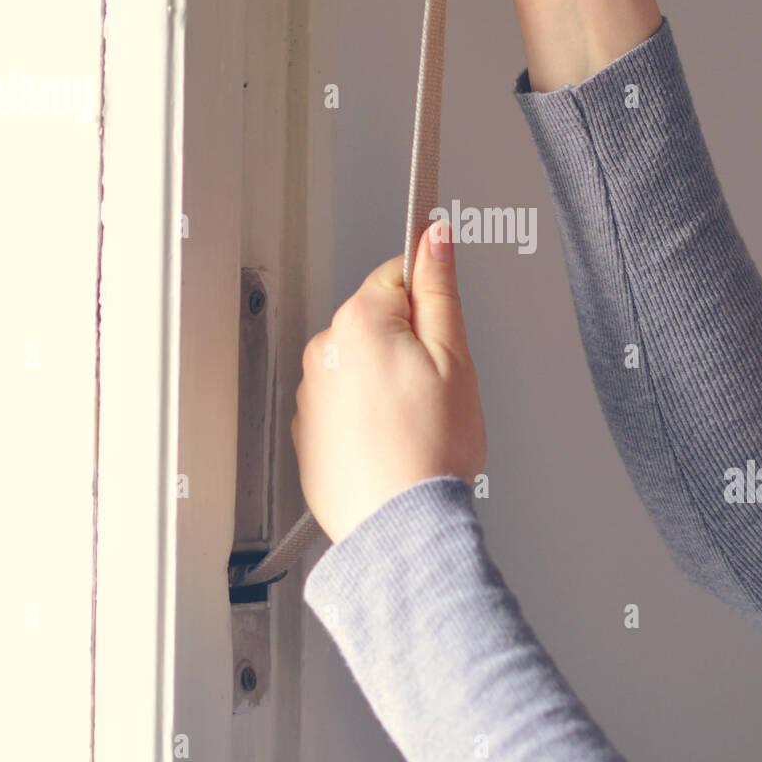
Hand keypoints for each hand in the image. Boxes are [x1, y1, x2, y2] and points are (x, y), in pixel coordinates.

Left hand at [291, 221, 486, 543]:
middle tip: (435, 389)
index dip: (431, 303)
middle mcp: (324, 351)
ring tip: (414, 422)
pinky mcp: (307, 430)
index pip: (398, 274)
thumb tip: (434, 236)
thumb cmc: (428, 450)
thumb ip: (440, 289)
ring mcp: (310, 393)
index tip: (443, 332)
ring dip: (387, 381)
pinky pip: (345, 404)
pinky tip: (391, 441)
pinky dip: (367, 415)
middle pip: (379, 321)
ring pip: (362, 364)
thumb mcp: (454, 357)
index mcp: (359, 322)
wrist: (399, 525)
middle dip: (410, 345)